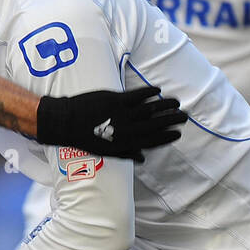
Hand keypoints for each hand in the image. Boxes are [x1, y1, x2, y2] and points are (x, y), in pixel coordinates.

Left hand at [36, 86, 185, 160]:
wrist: (64, 123)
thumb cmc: (84, 138)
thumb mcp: (106, 151)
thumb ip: (126, 153)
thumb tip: (142, 158)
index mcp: (124, 144)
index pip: (152, 141)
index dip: (167, 137)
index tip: (178, 133)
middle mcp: (126, 130)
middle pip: (156, 125)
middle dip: (172, 121)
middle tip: (184, 116)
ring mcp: (121, 115)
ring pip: (151, 109)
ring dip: (166, 105)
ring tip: (176, 102)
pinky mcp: (115, 100)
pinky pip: (138, 95)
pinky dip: (150, 92)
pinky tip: (158, 90)